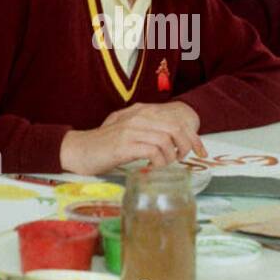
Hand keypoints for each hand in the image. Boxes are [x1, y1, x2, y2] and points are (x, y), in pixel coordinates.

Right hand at [61, 103, 204, 174]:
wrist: (78, 150)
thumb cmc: (104, 146)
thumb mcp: (128, 133)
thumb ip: (148, 132)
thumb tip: (172, 144)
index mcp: (141, 111)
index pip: (176, 119)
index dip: (193, 136)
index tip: (201, 151)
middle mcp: (137, 116)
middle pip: (175, 127)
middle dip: (187, 145)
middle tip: (184, 159)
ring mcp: (131, 129)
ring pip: (166, 139)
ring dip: (171, 156)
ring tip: (165, 165)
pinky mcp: (124, 144)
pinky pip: (153, 151)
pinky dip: (159, 161)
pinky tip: (154, 167)